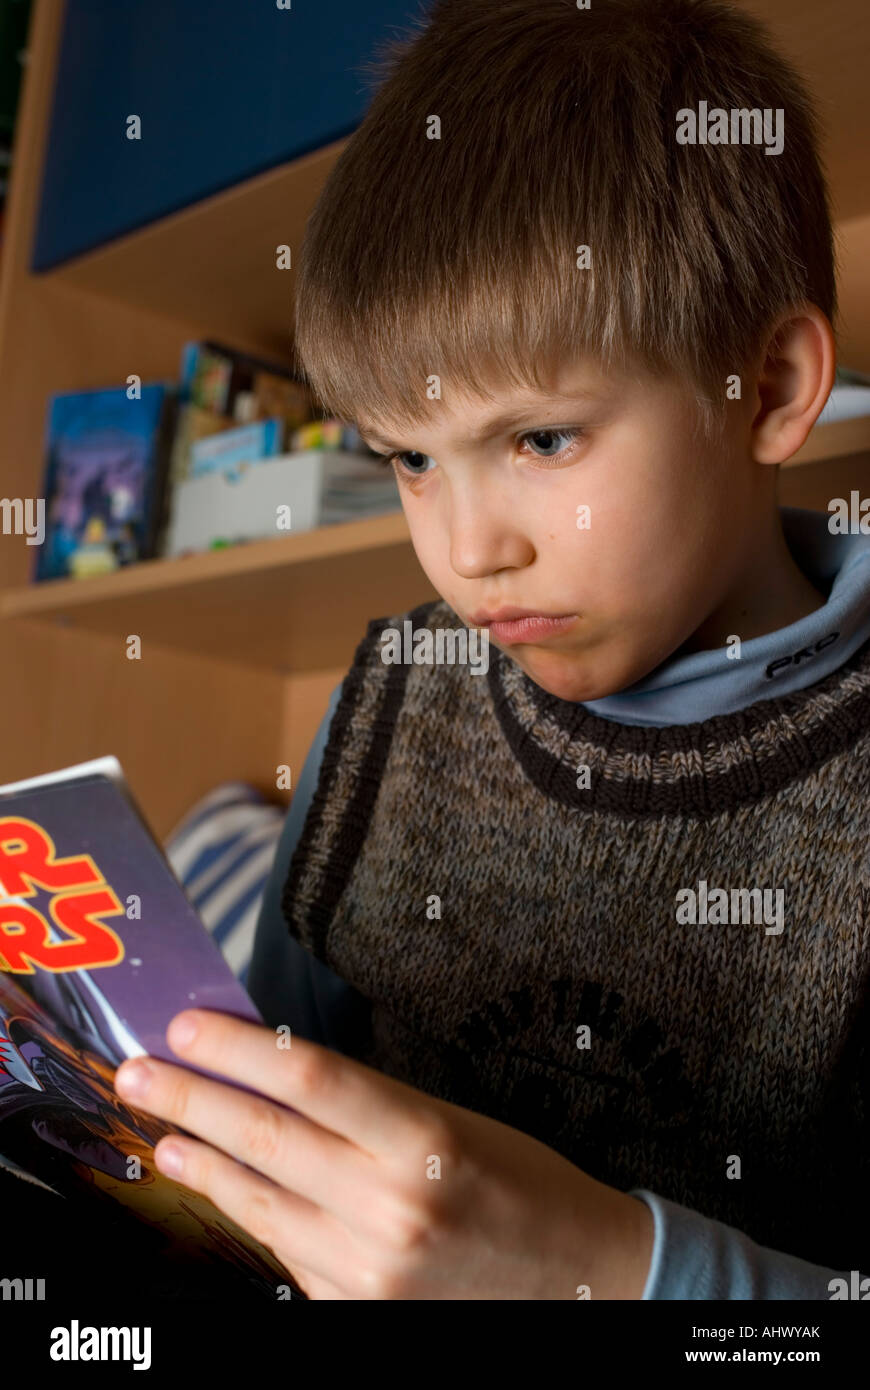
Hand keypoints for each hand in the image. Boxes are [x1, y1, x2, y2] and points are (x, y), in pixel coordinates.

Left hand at [114, 1010, 653, 1299]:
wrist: (578, 1278)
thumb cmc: (521, 1183)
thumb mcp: (452, 1121)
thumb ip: (363, 1105)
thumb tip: (272, 1072)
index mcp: (425, 1141)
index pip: (310, 1080)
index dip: (238, 1049)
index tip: (187, 1024)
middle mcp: (392, 1208)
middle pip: (266, 1140)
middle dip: (190, 1100)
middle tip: (140, 1071)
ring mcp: (370, 1271)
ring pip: (259, 1205)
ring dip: (201, 1164)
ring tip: (162, 1132)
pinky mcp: (358, 1311)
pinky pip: (287, 1254)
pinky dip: (252, 1215)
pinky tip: (224, 1189)